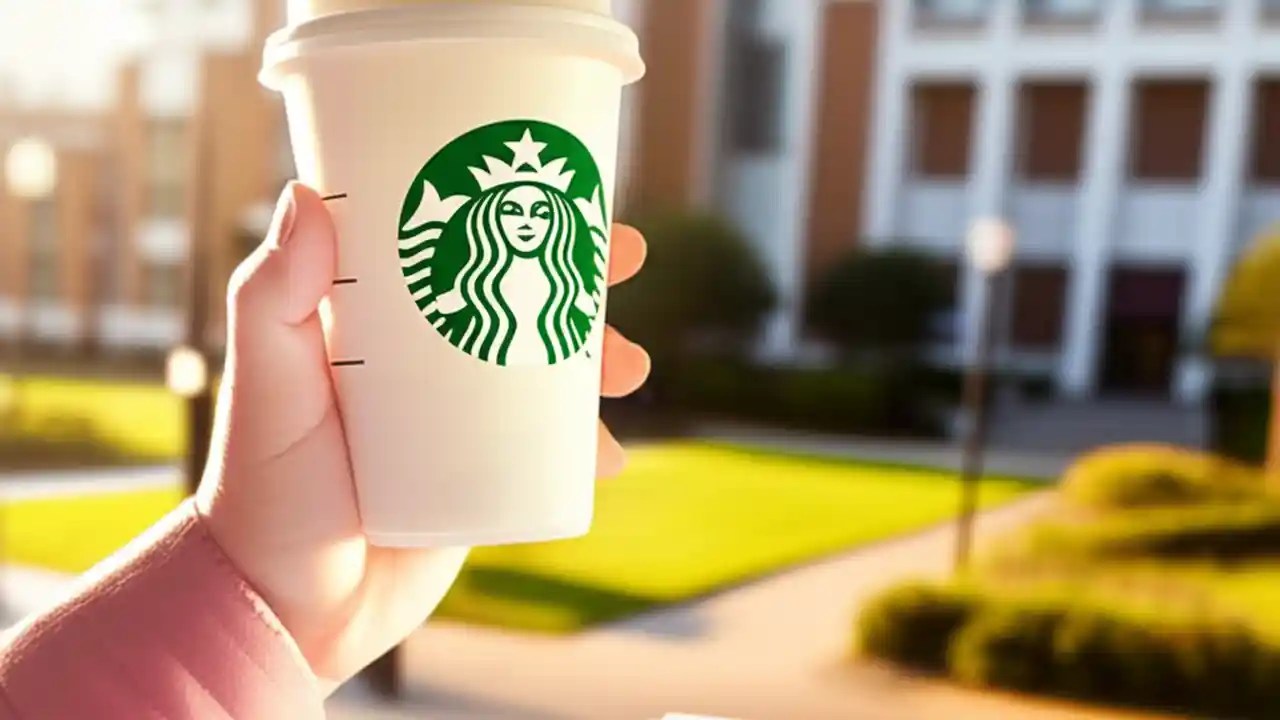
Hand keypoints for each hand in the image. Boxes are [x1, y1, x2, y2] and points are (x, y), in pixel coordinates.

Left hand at [194, 183, 649, 691]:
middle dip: (582, 280)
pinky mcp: (484, 480)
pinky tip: (609, 457)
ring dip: (601, 362)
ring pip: (549, 376)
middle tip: (624, 262)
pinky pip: (550, 454)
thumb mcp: (264, 383)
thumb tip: (308, 194)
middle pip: (520, 302)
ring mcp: (460, 425)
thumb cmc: (260, 488)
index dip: (511, 213)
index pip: (455, 247)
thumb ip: (271, 297)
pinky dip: (589, 448)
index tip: (564, 188)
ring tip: (630, 370)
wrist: (285, 607)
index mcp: (379, 324)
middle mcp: (426, 366)